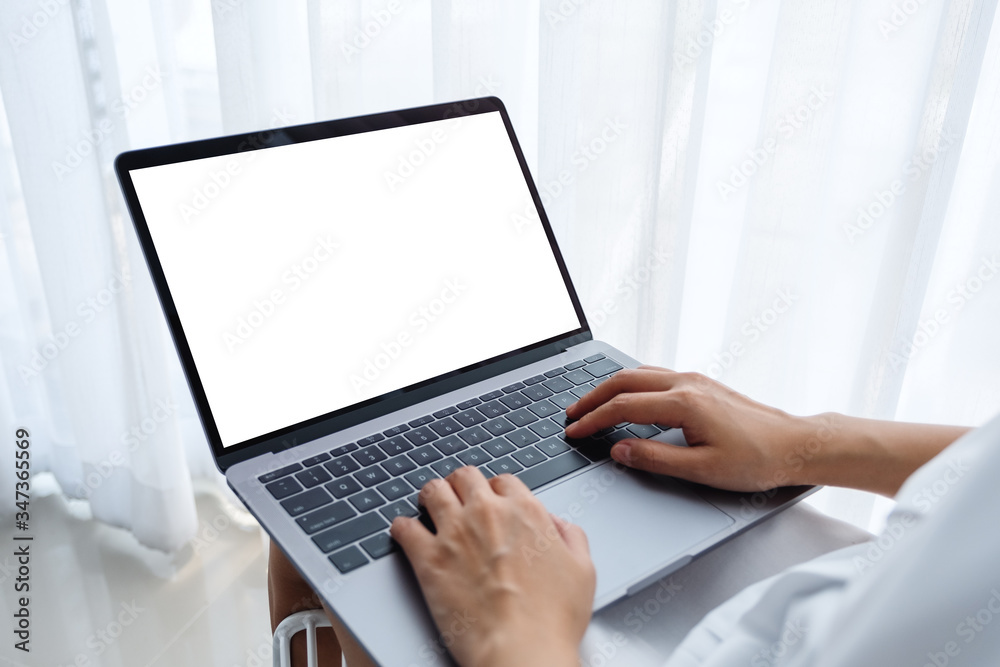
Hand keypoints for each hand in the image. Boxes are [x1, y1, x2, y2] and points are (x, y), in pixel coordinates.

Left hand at [390, 467, 594, 666]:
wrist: (521, 649)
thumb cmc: (551, 618)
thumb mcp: (582, 570)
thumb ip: (571, 537)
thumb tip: (558, 525)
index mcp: (525, 511)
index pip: (503, 481)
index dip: (496, 491)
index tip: (492, 502)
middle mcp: (487, 513)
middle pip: (465, 477)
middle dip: (461, 486)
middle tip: (459, 499)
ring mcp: (455, 532)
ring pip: (433, 491)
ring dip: (432, 497)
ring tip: (430, 507)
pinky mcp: (428, 558)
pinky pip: (404, 527)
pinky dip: (402, 528)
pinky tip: (406, 533)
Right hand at [564, 367, 820, 491]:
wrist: (795, 445)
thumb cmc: (756, 460)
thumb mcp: (702, 470)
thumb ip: (655, 459)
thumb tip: (618, 450)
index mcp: (683, 403)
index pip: (623, 407)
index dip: (593, 420)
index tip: (573, 431)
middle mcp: (686, 383)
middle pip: (624, 381)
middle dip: (592, 397)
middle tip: (571, 414)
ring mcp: (695, 379)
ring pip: (638, 374)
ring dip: (610, 387)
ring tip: (590, 404)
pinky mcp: (702, 383)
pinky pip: (655, 375)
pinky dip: (630, 384)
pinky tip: (626, 395)